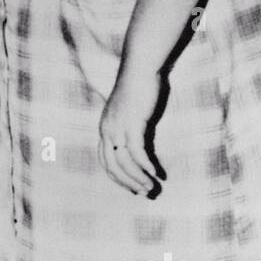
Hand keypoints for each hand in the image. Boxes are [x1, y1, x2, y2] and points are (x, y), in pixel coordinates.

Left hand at [98, 65, 162, 194]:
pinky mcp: (133, 123)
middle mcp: (107, 129)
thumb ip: (130, 128)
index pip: (104, 161)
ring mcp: (118, 127)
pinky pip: (137, 152)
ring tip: (152, 187)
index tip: (131, 188)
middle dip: (128, 183)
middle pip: (112, 167)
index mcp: (104, 128)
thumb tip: (138, 144)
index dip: (117, 178)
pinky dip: (146, 165)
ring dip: (139, 178)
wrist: (140, 67)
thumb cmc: (137, 87)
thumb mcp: (129, 112)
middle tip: (144, 193)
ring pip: (124, 163)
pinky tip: (156, 173)